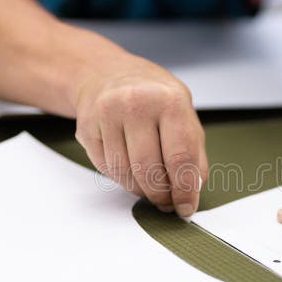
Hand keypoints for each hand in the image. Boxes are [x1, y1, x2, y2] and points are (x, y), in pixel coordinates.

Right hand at [72, 51, 206, 216]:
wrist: (108, 74)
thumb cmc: (153, 98)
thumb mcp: (185, 115)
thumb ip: (194, 154)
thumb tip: (192, 192)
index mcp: (170, 101)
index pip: (180, 157)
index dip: (184, 190)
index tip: (186, 208)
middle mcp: (137, 104)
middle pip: (150, 170)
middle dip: (161, 195)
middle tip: (167, 202)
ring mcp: (107, 115)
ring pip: (126, 174)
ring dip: (141, 190)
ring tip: (151, 187)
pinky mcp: (87, 128)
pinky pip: (107, 169)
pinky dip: (123, 179)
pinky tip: (132, 172)